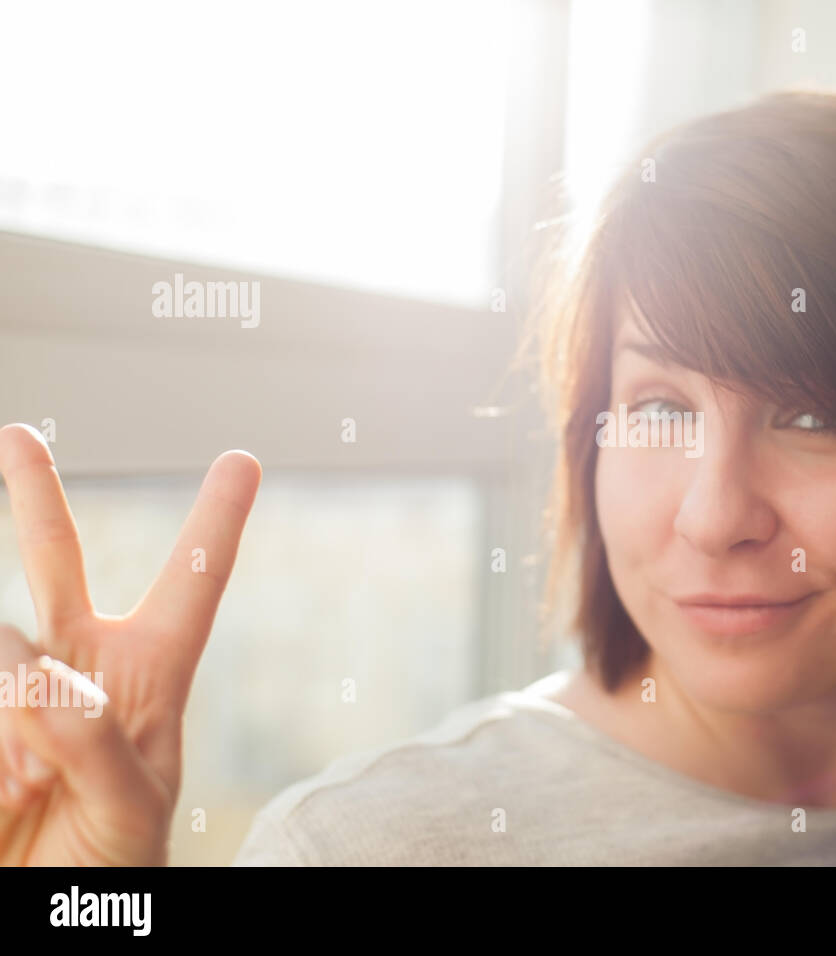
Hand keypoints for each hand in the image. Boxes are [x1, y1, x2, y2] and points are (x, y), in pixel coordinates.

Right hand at [0, 423, 260, 864]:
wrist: (47, 911)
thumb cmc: (116, 863)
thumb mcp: (131, 808)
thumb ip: (92, 740)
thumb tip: (32, 667)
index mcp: (151, 677)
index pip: (193, 586)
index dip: (216, 523)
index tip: (244, 460)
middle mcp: (80, 670)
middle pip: (56, 565)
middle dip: (35, 498)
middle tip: (16, 436)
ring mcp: (17, 694)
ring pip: (1, 660)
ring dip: (14, 731)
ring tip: (32, 794)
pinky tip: (9, 801)